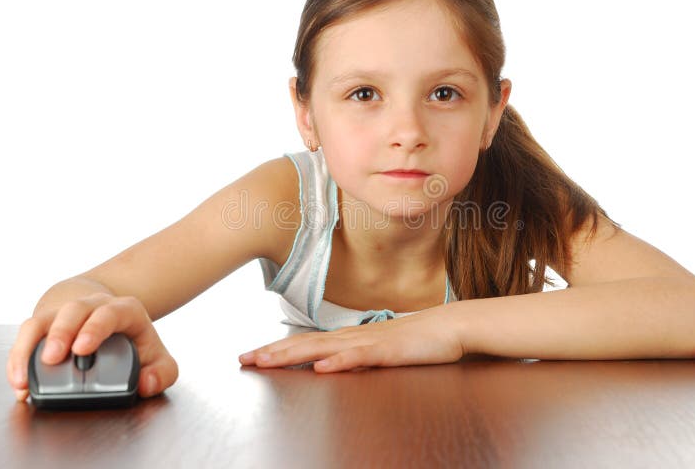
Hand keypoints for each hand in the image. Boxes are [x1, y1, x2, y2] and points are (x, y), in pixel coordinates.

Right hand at [6, 292, 178, 401]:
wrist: (114, 325)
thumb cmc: (134, 344)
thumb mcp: (158, 358)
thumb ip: (162, 373)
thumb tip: (146, 384)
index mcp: (123, 311)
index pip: (110, 312)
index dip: (95, 328)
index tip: (82, 349)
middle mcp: (92, 307)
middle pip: (73, 310)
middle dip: (60, 334)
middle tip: (51, 360)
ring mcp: (66, 314)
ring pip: (42, 320)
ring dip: (28, 347)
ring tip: (23, 378)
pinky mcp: (45, 326)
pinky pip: (27, 335)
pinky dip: (19, 358)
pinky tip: (19, 381)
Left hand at [239, 305, 464, 372]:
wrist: (450, 327)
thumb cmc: (417, 340)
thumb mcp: (379, 351)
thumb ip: (356, 356)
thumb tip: (332, 364)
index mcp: (350, 337)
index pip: (306, 342)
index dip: (277, 348)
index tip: (252, 355)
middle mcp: (353, 336)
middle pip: (306, 343)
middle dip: (273, 352)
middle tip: (244, 359)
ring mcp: (369, 342)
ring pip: (324, 349)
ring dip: (293, 354)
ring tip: (267, 361)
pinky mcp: (388, 352)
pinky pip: (359, 357)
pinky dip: (338, 362)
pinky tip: (320, 367)